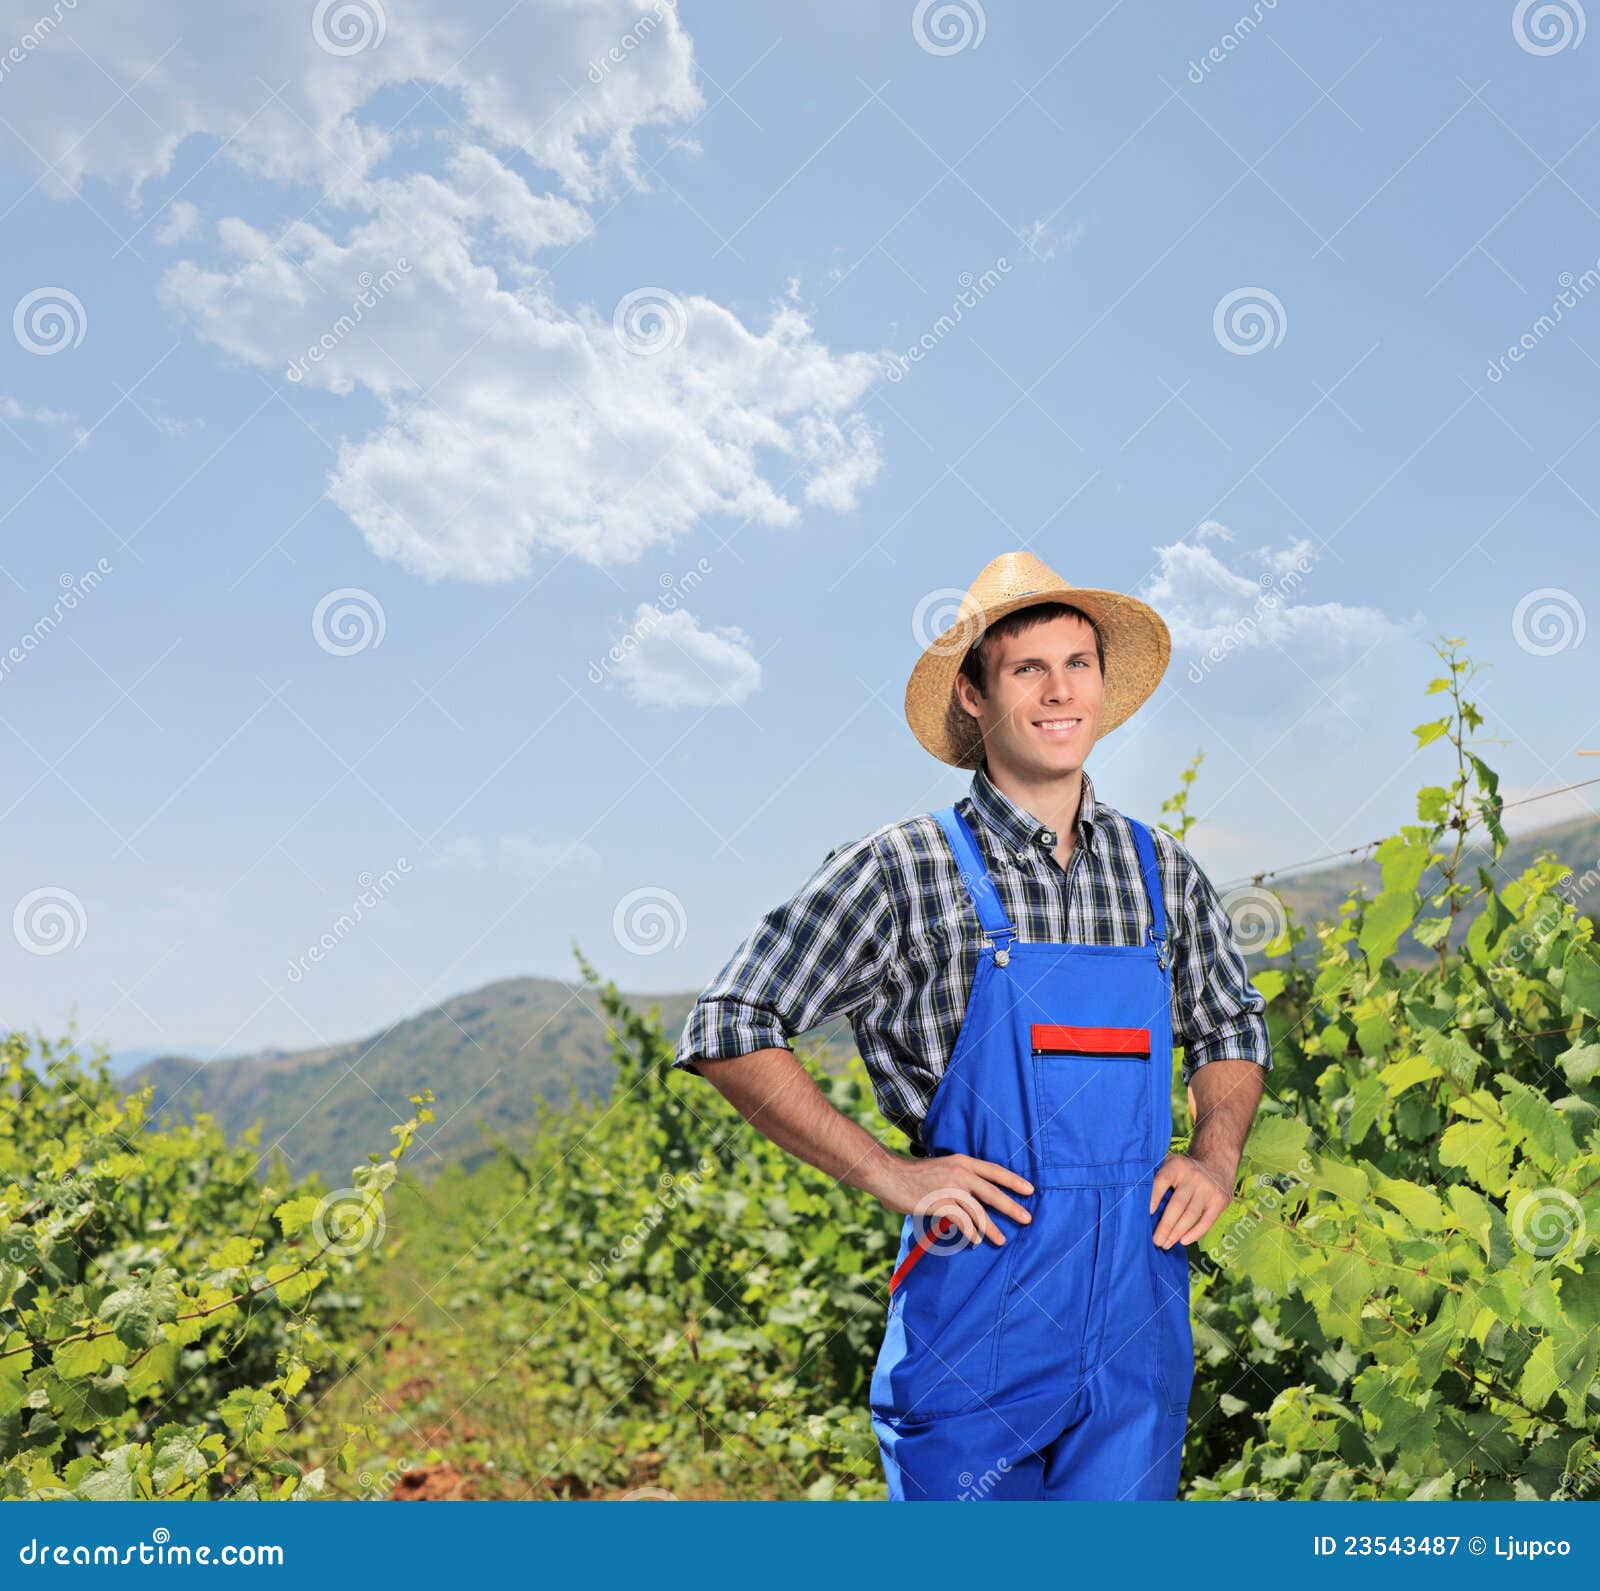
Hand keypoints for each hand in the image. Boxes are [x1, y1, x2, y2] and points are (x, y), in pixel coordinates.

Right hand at [867, 1151, 1033, 1246]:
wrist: (889, 1175)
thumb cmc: (913, 1174)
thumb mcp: (942, 1167)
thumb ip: (959, 1176)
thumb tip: (975, 1194)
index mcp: (962, 1161)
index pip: (994, 1171)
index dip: (1013, 1181)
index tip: (1030, 1190)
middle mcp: (959, 1172)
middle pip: (992, 1192)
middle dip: (1012, 1207)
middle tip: (1027, 1218)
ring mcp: (950, 1188)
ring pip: (978, 1212)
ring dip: (991, 1228)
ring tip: (1001, 1239)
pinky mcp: (939, 1204)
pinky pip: (962, 1222)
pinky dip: (971, 1233)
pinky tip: (976, 1241)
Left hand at [1149, 1150, 1235, 1247]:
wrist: (1216, 1163)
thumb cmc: (1183, 1170)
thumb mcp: (1169, 1164)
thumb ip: (1155, 1176)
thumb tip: (1135, 1200)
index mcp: (1176, 1165)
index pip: (1162, 1181)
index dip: (1153, 1197)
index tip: (1146, 1214)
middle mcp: (1193, 1176)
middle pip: (1177, 1205)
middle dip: (1165, 1226)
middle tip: (1155, 1241)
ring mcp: (1208, 1189)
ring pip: (1190, 1215)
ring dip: (1177, 1233)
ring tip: (1165, 1244)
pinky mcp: (1219, 1201)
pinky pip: (1206, 1221)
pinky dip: (1195, 1233)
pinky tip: (1183, 1241)